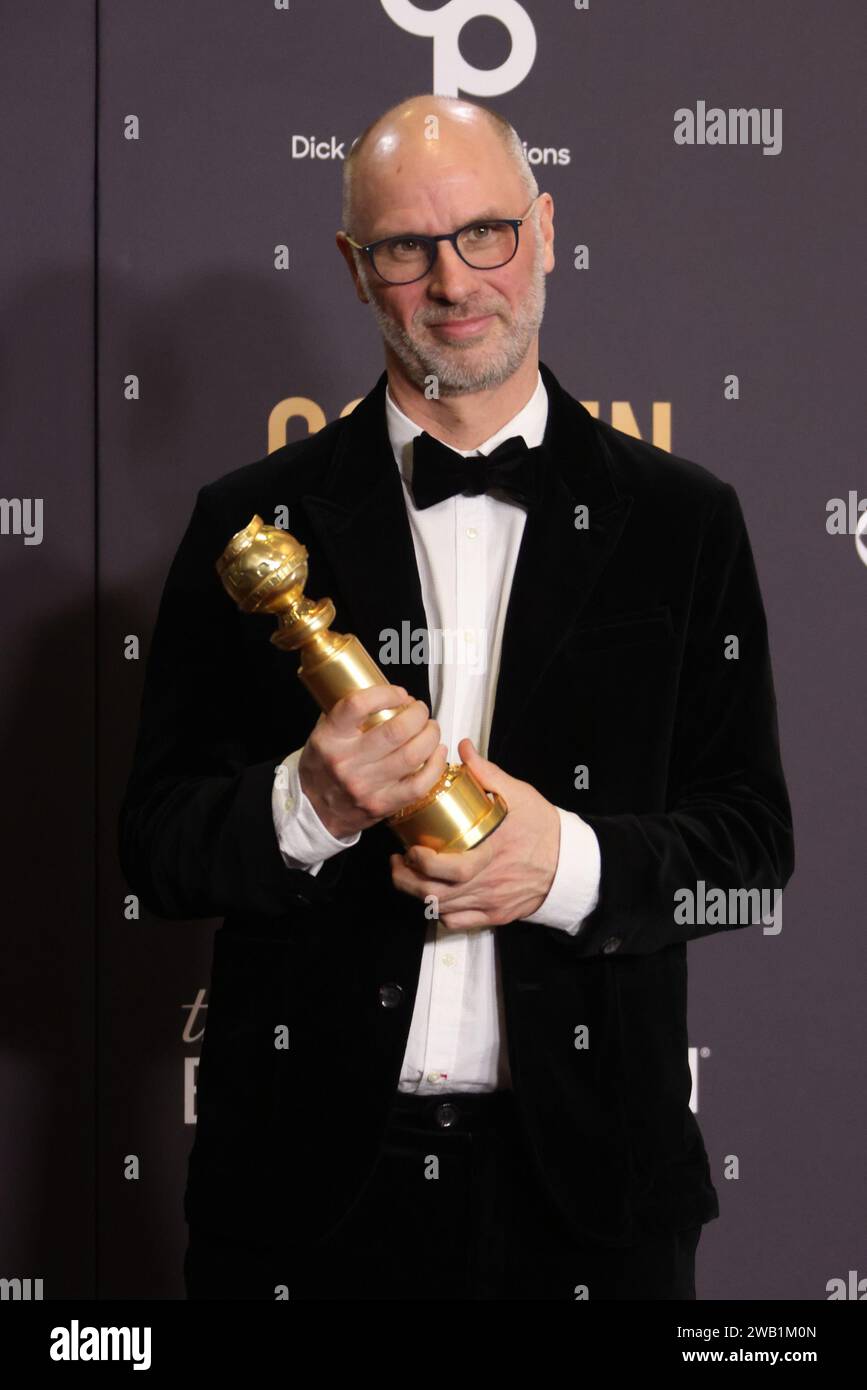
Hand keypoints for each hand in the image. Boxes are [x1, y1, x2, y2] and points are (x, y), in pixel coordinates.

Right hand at [299, 685, 446, 839]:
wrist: (314, 812)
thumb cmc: (322, 769)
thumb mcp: (321, 735)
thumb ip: (346, 713)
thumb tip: (380, 692)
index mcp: (330, 738)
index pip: (359, 705)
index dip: (386, 693)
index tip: (399, 694)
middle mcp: (347, 762)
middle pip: (396, 731)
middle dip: (418, 714)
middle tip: (420, 710)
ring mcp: (366, 786)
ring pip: (412, 755)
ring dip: (430, 736)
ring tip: (431, 728)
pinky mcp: (382, 804)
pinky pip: (419, 784)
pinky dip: (435, 765)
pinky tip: (438, 752)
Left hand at [389, 738, 560, 929]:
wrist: (572, 862)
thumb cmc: (546, 830)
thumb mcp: (520, 795)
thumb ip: (488, 773)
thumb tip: (464, 750)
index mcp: (492, 853)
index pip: (450, 869)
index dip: (422, 863)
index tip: (410, 849)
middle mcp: (489, 882)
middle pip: (437, 894)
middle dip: (407, 880)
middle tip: (398, 862)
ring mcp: (491, 902)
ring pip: (443, 910)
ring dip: (418, 894)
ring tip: (407, 876)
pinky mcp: (495, 915)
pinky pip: (459, 922)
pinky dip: (440, 913)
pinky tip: (435, 896)